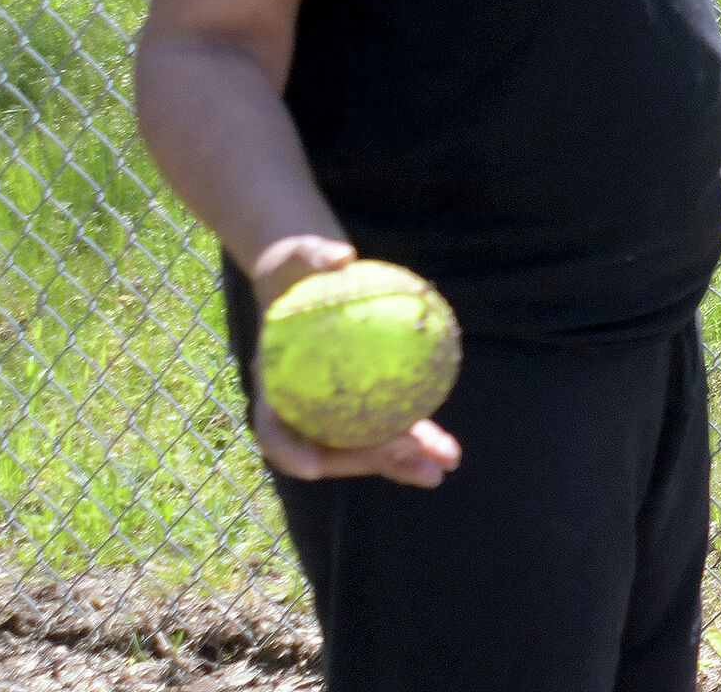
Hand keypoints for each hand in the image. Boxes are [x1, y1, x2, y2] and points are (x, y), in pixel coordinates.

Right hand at [245, 233, 463, 487]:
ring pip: (364, 450)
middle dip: (367, 461)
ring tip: (441, 467)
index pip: (272, 427)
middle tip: (407, 454)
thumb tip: (343, 255)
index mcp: (274, 385)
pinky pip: (389, 426)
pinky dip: (418, 441)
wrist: (307, 281)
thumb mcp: (297, 254)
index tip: (311, 467)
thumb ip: (312, 253)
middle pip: (328, 450)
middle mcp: (302, 410)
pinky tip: (448, 451)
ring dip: (401, 463)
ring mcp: (333, 415)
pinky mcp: (364, 410)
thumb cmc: (296, 268)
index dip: (289, 451)